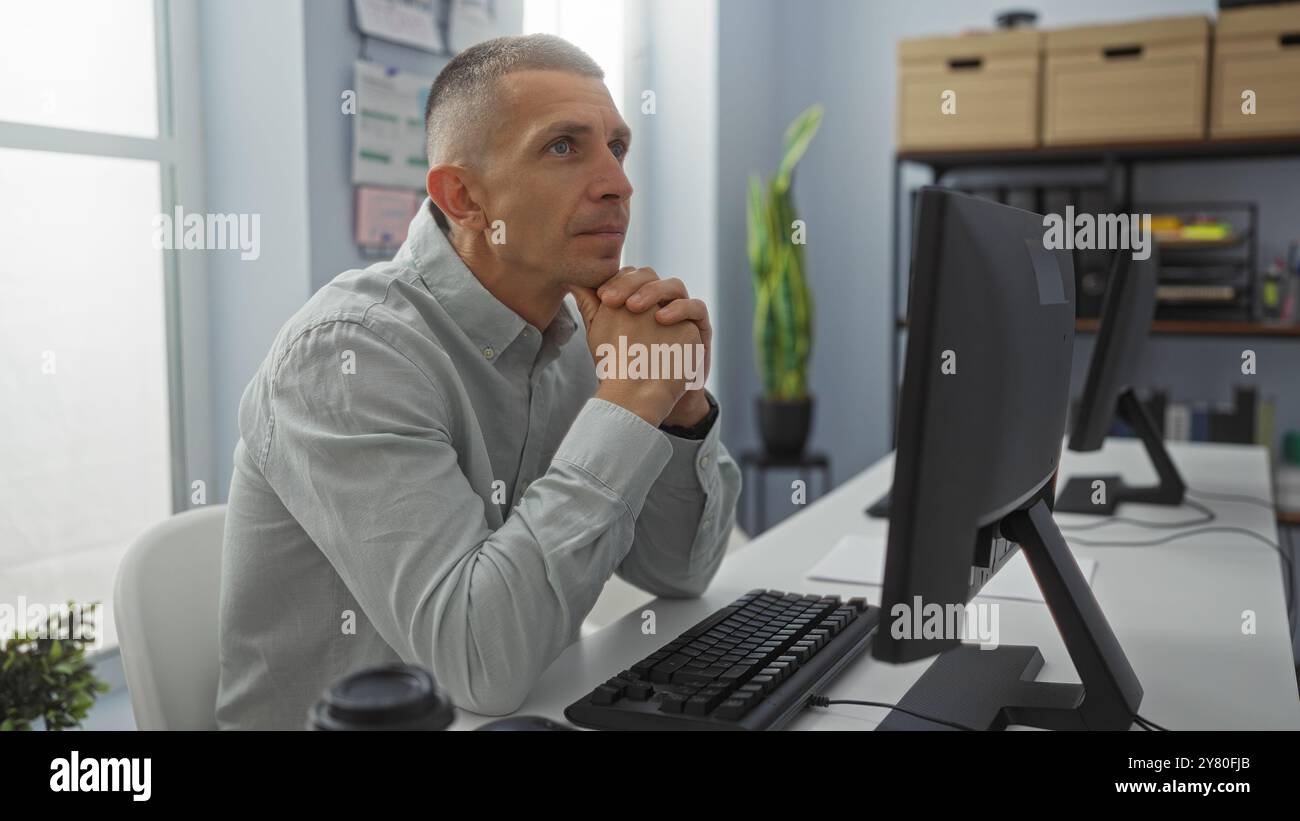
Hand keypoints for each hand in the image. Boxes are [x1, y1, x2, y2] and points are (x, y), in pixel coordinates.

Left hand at [595, 267, 712, 426]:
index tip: (600, 295)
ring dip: (653, 292)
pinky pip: (696, 307)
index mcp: (638, 296)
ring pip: (674, 285)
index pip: (629, 275)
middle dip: (630, 284)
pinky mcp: (699, 326)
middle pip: (650, 275)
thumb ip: (591, 308)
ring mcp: (681, 311)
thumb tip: (572, 281)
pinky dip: (680, 309)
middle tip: (612, 300)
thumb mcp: (603, 335)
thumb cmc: (624, 364)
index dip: (615, 280)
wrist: (647, 397)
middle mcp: (660, 300)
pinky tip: (661, 319)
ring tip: (633, 308)